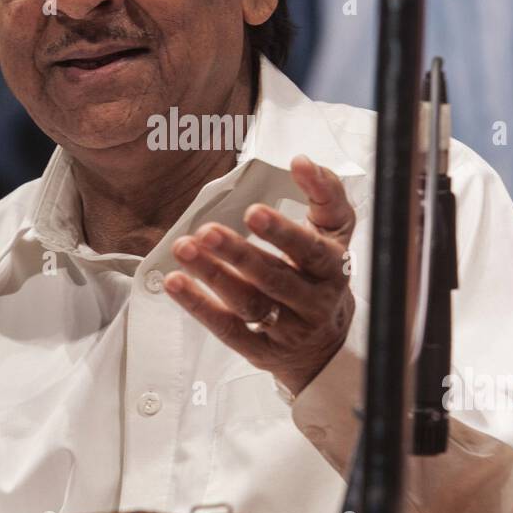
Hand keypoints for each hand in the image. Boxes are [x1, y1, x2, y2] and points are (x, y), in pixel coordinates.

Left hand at [164, 154, 356, 396]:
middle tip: (208, 231)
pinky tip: (176, 282)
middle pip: (274, 278)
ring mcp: (287, 330)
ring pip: (249, 304)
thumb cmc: (323, 275)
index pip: (310, 250)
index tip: (253, 212)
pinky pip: (228, 330)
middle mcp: (312, 302)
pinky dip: (200, 306)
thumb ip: (325, 194)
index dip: (282, 232)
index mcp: (332, 268)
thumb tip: (302, 161)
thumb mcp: (336, 233)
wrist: (326, 345)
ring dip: (214, 276)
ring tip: (185, 248)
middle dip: (239, 254)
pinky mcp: (260, 351)